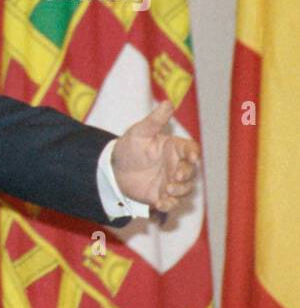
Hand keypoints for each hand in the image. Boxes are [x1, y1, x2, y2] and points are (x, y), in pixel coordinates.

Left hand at [112, 99, 200, 214]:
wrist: (113, 170)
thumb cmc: (129, 147)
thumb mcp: (139, 133)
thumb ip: (154, 121)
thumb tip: (168, 102)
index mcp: (174, 148)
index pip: (191, 150)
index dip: (194, 154)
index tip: (192, 158)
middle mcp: (176, 165)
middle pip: (192, 172)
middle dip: (187, 175)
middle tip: (175, 176)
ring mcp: (171, 182)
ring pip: (186, 189)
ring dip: (180, 191)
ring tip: (167, 189)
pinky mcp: (162, 196)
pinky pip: (172, 203)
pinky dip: (169, 205)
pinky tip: (160, 203)